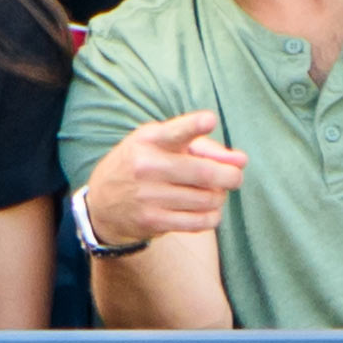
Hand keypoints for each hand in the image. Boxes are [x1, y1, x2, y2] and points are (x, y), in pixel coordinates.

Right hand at [84, 110, 246, 245]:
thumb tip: (241, 160)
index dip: (194, 126)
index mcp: (149, 140)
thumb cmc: (142, 165)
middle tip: (235, 177)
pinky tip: (206, 210)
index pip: (175, 131)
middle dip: (230, 176)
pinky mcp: (153, 221)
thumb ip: (202, 145)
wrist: (101, 204)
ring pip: (207, 199)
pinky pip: (200, 222)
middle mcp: (147, 166)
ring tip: (213, 193)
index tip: (210, 119)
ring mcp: (149, 196)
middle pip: (205, 173)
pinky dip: (212, 216)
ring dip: (219, 197)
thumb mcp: (160, 144)